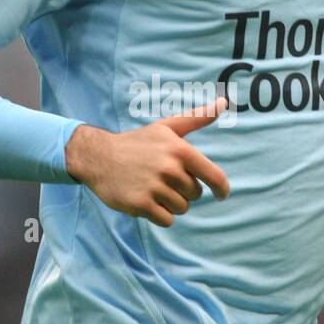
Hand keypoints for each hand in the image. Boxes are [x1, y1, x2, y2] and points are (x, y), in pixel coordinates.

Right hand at [65, 98, 230, 226]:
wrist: (98, 156)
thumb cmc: (137, 143)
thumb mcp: (166, 128)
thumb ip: (196, 118)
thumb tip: (224, 103)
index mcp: (179, 150)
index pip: (214, 176)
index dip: (221, 189)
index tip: (221, 194)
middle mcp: (169, 168)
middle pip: (195, 194)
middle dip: (183, 191)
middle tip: (162, 179)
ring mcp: (154, 187)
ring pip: (181, 208)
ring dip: (170, 204)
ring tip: (153, 188)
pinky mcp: (140, 204)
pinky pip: (167, 220)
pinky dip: (160, 215)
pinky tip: (146, 200)